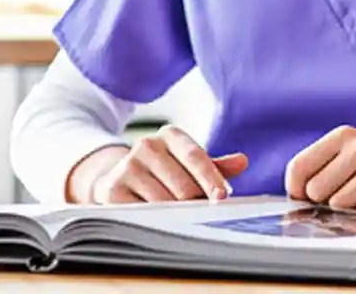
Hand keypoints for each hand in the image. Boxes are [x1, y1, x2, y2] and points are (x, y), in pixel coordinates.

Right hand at [69, 125, 248, 203]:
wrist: (117, 179)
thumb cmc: (164, 172)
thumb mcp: (188, 165)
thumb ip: (214, 165)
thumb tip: (242, 161)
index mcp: (171, 134)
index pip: (195, 156)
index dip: (210, 178)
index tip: (221, 197)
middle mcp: (147, 145)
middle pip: (183, 185)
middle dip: (195, 203)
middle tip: (197, 213)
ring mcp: (127, 167)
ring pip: (164, 202)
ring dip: (176, 215)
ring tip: (175, 215)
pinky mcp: (112, 189)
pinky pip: (143, 213)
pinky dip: (155, 220)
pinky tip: (156, 219)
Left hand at [284, 125, 355, 211]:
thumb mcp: (349, 157)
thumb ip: (320, 171)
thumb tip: (295, 198)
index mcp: (343, 136)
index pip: (298, 167)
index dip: (297, 190)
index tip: (308, 196)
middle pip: (315, 190)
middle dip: (326, 201)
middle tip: (347, 194)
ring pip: (339, 205)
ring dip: (350, 209)